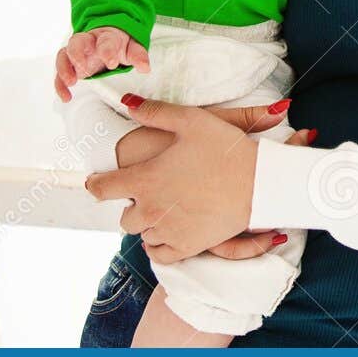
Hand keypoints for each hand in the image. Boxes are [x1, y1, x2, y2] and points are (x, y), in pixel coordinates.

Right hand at [55, 27, 149, 98]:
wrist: (107, 39)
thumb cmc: (118, 44)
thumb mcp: (132, 47)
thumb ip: (138, 56)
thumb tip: (145, 67)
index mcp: (105, 36)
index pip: (105, 41)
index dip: (107, 51)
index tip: (113, 63)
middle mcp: (87, 42)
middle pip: (77, 42)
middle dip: (78, 55)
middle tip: (84, 69)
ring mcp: (76, 53)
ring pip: (64, 56)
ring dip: (65, 69)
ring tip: (71, 82)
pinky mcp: (69, 65)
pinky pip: (60, 73)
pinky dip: (60, 84)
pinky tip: (66, 96)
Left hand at [112, 102, 316, 260]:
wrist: (261, 182)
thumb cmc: (228, 149)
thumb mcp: (193, 120)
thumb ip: (156, 112)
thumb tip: (127, 102)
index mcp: (145, 180)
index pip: (102, 188)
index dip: (96, 183)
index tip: (98, 182)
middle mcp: (150, 210)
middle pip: (124, 217)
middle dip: (133, 205)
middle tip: (151, 194)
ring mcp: (167, 231)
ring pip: (142, 234)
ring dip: (149, 223)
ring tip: (166, 209)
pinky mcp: (186, 247)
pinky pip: (159, 253)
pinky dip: (160, 244)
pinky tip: (170, 230)